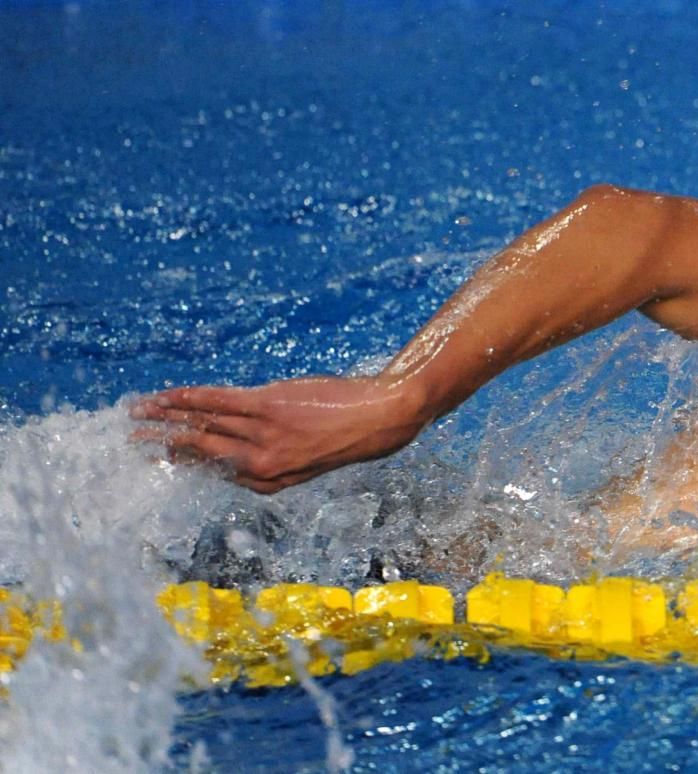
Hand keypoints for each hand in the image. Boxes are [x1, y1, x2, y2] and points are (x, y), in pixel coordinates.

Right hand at [130, 375, 428, 493]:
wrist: (382, 418)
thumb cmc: (350, 435)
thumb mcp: (310, 459)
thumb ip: (276, 458)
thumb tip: (244, 446)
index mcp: (269, 483)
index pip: (215, 473)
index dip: (184, 464)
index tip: (160, 456)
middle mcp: (260, 465)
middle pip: (200, 453)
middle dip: (161, 447)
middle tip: (131, 441)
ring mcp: (262, 435)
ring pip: (201, 427)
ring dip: (163, 420)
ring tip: (135, 415)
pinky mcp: (267, 407)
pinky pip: (217, 403)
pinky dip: (187, 399)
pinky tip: (165, 397)